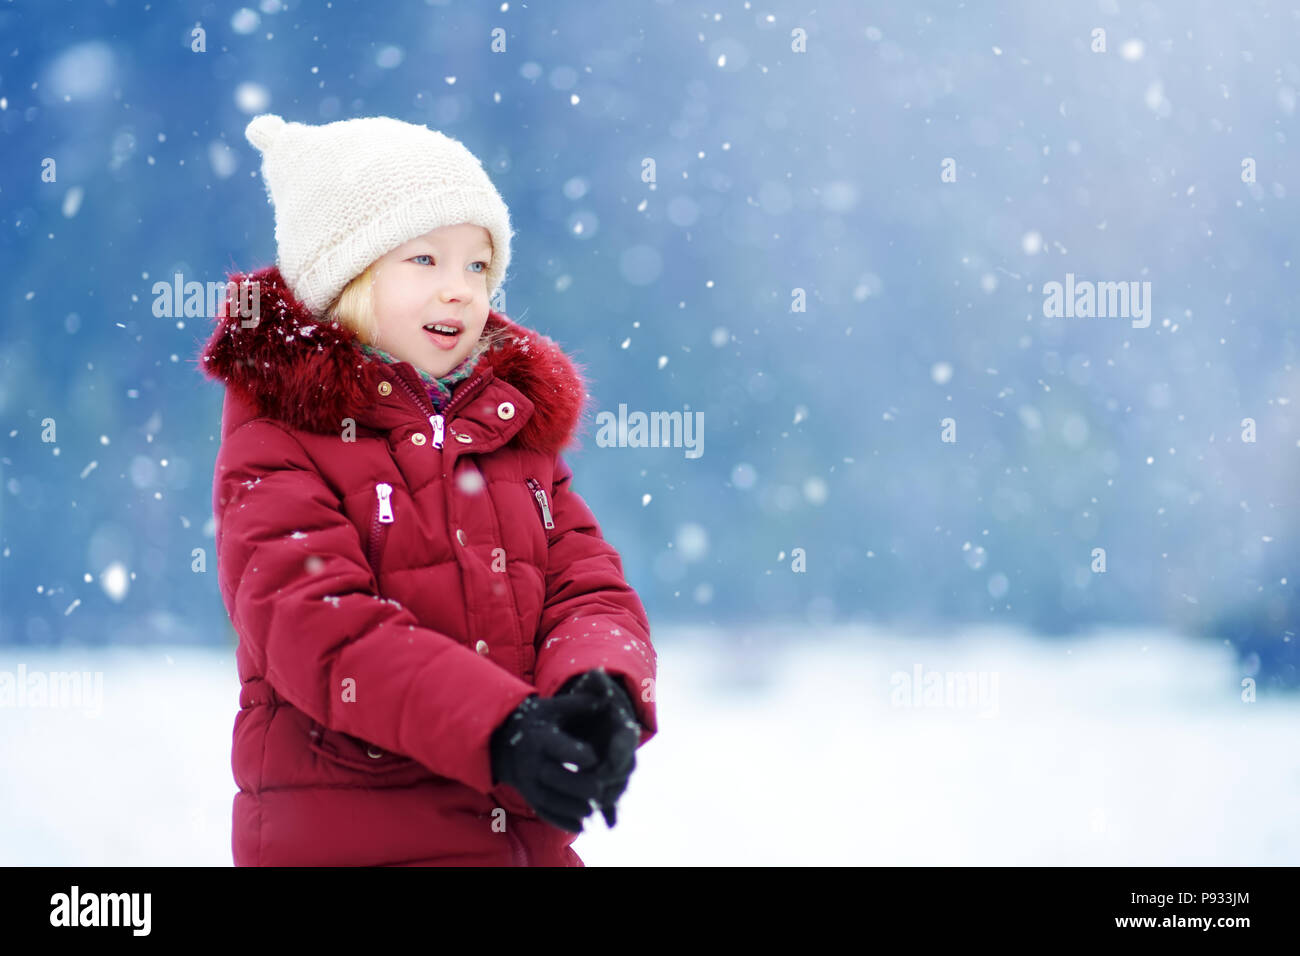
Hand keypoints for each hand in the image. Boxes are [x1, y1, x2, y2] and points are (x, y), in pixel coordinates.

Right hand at [489, 693, 607, 832]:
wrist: (503, 740)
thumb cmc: (538, 721)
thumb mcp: (554, 707)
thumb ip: (580, 704)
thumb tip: (606, 697)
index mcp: (539, 737)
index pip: (557, 747)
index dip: (575, 753)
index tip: (594, 758)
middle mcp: (531, 762)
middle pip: (554, 777)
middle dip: (578, 786)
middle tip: (600, 790)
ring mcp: (528, 782)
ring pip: (549, 800)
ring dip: (572, 808)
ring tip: (593, 809)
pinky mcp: (529, 796)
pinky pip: (543, 812)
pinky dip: (562, 821)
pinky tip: (582, 826)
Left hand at [555, 669, 640, 826]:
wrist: (594, 710)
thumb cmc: (591, 698)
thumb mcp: (592, 688)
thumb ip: (596, 682)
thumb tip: (595, 671)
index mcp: (623, 726)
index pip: (626, 742)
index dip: (618, 754)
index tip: (602, 763)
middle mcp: (625, 747)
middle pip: (626, 768)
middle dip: (612, 780)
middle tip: (595, 791)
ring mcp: (619, 763)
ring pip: (620, 784)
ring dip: (611, 797)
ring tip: (597, 809)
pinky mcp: (610, 776)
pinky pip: (614, 797)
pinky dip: (613, 811)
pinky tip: (608, 824)